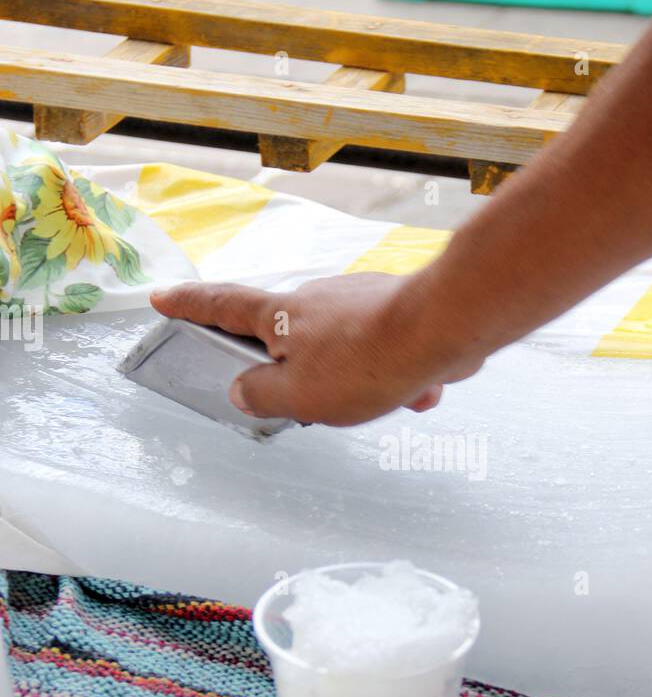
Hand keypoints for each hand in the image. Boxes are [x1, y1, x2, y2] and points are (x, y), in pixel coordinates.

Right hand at [151, 272, 480, 426]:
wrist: (442, 327)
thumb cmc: (367, 359)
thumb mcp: (298, 395)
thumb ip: (262, 396)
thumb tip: (243, 392)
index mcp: (279, 317)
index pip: (221, 307)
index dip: (188, 305)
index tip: (163, 298)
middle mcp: (314, 299)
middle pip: (288, 335)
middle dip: (303, 370)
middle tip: (317, 397)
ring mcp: (356, 300)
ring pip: (345, 350)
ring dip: (361, 381)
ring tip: (386, 398)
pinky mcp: (395, 308)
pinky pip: (386, 350)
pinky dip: (397, 375)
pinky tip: (418, 390)